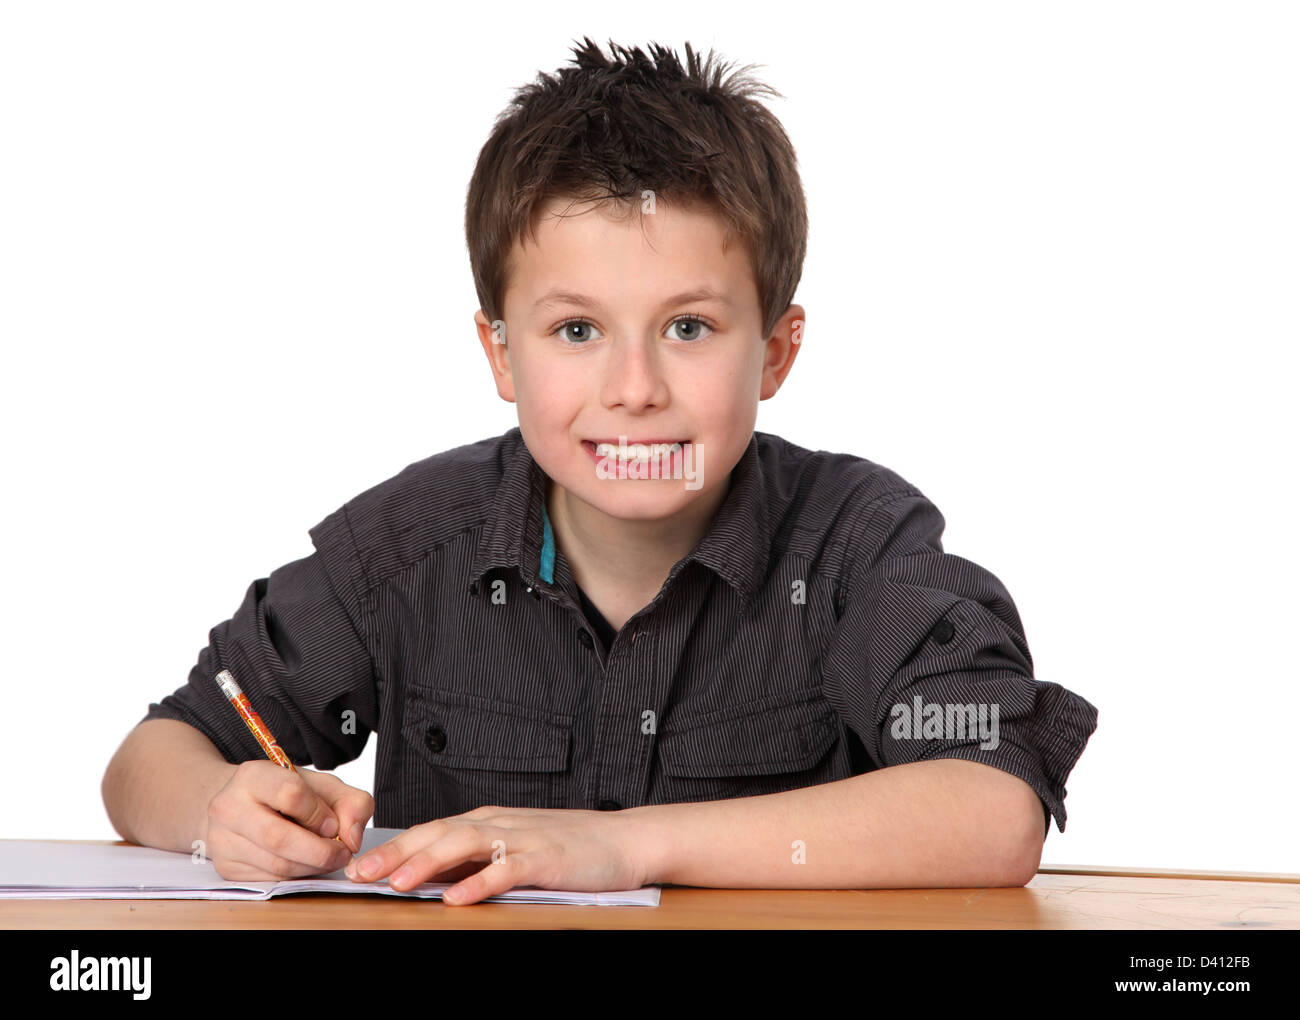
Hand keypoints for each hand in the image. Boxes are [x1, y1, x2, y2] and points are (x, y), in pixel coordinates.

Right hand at [205, 761, 373, 880]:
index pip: (290, 794)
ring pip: (276, 865)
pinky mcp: (226, 868)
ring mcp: (222, 840)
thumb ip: (351, 803)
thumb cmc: (284, 793)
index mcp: (253, 776)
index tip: (332, 824)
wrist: (238, 805)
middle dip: (320, 851)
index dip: (319, 813)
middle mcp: (229, 807)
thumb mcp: (322, 785)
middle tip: (342, 853)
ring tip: (327, 858)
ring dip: (312, 867)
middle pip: (279, 838)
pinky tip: (304, 864)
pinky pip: (270, 880)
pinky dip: (296, 876)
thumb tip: (353, 839)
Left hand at [343, 805, 652, 904]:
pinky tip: (458, 897)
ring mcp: (524, 838)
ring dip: (428, 863)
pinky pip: (507, 869)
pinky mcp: (547, 858)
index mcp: (489, 820)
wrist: (625, 839)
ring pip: (466, 844)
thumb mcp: (515, 847)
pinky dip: (480, 881)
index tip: (358, 866)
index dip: (393, 846)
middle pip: (439, 833)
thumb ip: (476, 858)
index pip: (432, 830)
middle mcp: (500, 823)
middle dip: (396, 853)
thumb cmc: (570, 847)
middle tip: (360, 874)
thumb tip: (430, 876)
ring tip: (397, 884)